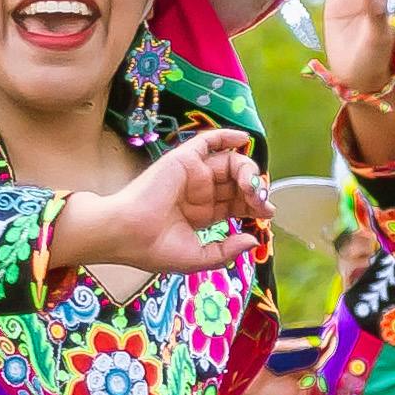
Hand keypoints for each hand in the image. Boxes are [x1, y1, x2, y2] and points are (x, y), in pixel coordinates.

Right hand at [51, 130, 265, 280]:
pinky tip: (245, 140)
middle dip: (254, 190)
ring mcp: (192, 175)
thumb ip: (226, 250)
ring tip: (251, 185)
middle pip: (236, 184)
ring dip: (247, 170)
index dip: (254, 206)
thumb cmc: (154, 249)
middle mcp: (198, 193)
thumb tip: (253, 240)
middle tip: (261, 202)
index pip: (235, 204)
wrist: (127, 233)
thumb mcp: (198, 257)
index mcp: (201, 214)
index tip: (268, 214)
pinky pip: (208, 141)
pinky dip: (227, 137)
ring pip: (229, 164)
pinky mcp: (184, 159)